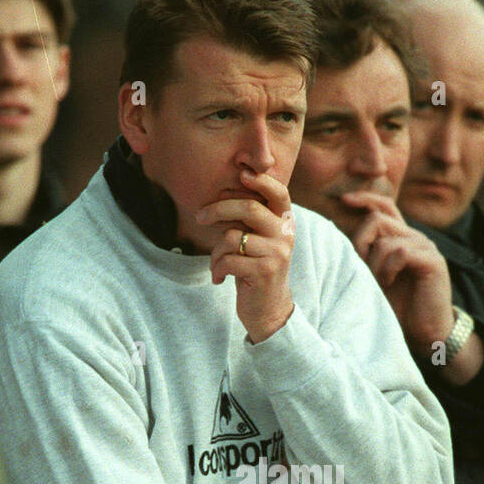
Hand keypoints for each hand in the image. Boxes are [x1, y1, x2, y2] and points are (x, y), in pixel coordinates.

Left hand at [196, 170, 295, 343]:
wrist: (269, 310)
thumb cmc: (256, 271)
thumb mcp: (258, 241)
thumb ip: (250, 220)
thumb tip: (224, 194)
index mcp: (285, 223)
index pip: (279, 193)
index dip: (262, 180)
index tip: (241, 173)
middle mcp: (285, 235)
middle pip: (249, 208)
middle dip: (218, 209)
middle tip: (199, 217)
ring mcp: (277, 254)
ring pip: (232, 237)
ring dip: (216, 252)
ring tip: (217, 264)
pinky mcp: (264, 272)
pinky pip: (229, 260)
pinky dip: (217, 269)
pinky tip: (219, 279)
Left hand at [341, 190, 483, 382]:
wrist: (425, 333)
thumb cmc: (397, 308)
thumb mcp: (373, 279)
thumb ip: (363, 258)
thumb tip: (333, 240)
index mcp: (401, 238)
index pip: (384, 206)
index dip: (365, 199)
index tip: (344, 200)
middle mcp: (415, 237)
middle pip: (378, 220)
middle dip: (360, 243)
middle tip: (361, 270)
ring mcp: (426, 247)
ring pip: (386, 240)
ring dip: (374, 265)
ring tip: (377, 285)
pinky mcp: (433, 261)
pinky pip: (401, 252)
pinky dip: (388, 269)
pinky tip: (388, 284)